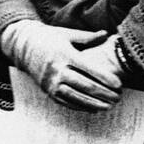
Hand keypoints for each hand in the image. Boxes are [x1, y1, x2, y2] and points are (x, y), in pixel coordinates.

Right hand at [0, 21, 121, 112]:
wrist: (24, 47)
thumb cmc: (50, 38)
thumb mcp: (67, 34)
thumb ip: (88, 37)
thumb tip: (107, 34)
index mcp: (64, 54)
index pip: (89, 69)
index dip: (105, 78)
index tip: (119, 84)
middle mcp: (57, 70)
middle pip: (84, 85)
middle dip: (104, 93)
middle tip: (118, 97)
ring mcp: (51, 82)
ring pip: (76, 97)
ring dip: (94, 104)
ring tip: (109, 106)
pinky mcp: (48, 91)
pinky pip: (66, 102)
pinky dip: (81, 106)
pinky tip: (94, 108)